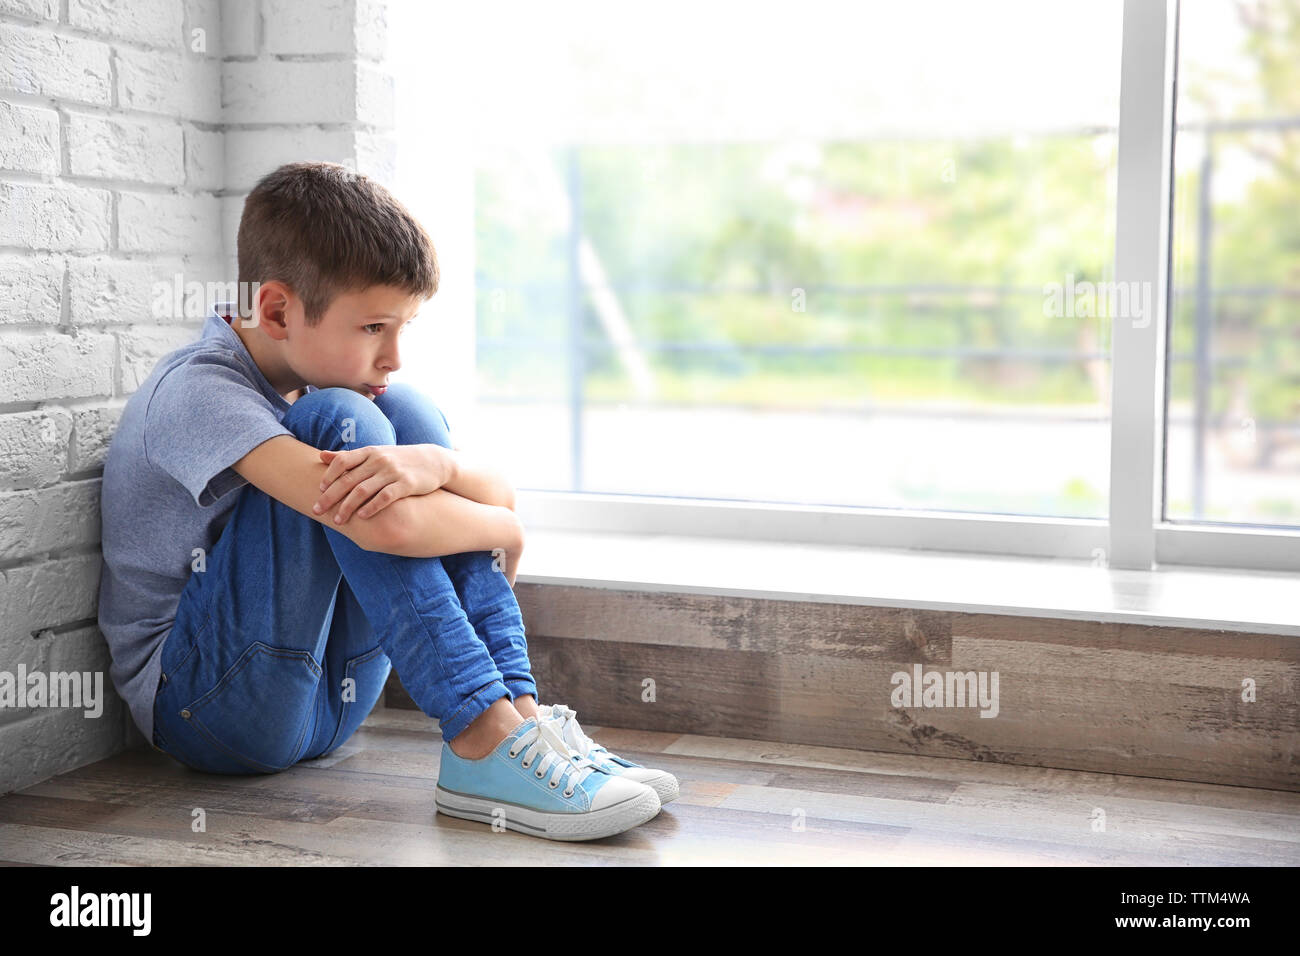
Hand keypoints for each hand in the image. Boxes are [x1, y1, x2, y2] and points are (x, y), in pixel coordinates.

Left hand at [313, 443, 457, 524]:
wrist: (434, 461)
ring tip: (338, 520)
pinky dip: (371, 507)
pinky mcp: (406, 484)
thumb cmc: (399, 459)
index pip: (342, 461)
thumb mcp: (375, 453)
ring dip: (347, 507)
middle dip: (330, 497)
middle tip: (317, 511)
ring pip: (363, 490)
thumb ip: (349, 457)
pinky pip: (385, 497)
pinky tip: (362, 517)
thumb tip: (321, 456)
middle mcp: (379, 460)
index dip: (329, 476)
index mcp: (369, 452)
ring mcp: (392, 472)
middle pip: (348, 479)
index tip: (319, 490)